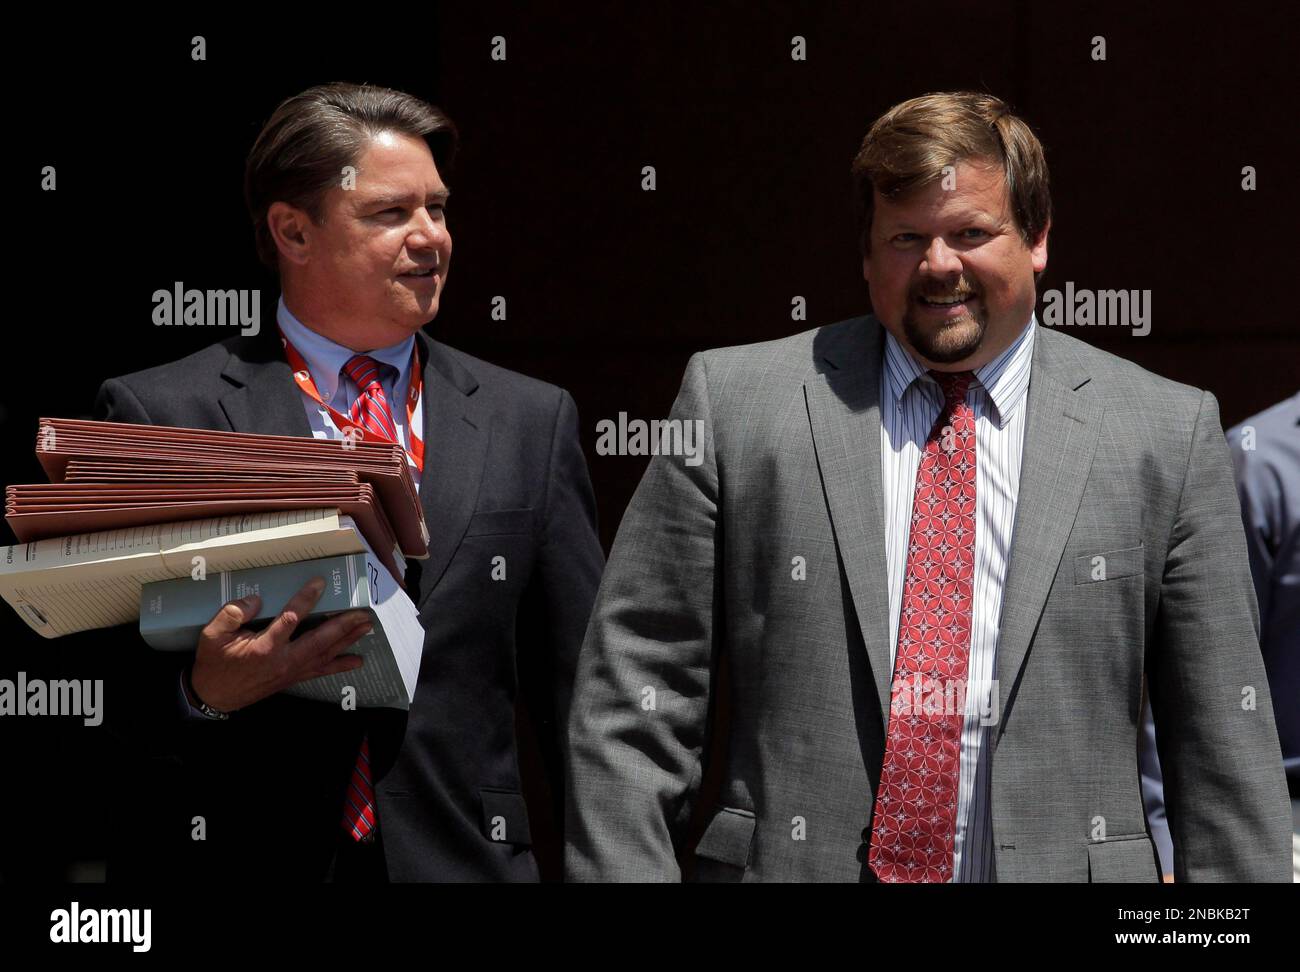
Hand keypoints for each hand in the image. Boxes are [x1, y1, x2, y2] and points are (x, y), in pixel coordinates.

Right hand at [190, 576, 372, 711]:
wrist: (215, 696)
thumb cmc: (214, 663)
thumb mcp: (212, 635)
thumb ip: (232, 614)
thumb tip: (256, 599)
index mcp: (264, 647)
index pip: (290, 619)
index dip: (306, 599)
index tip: (320, 582)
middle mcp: (283, 660)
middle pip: (319, 640)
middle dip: (342, 625)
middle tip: (362, 612)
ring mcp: (291, 671)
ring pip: (325, 654)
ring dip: (348, 640)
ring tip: (367, 627)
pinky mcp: (294, 678)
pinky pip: (321, 671)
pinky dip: (340, 665)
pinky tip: (358, 661)